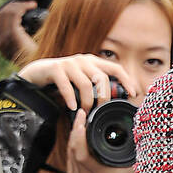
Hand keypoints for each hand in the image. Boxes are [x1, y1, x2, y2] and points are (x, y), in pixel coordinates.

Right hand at [0, 0, 39, 63]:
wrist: (42, 71)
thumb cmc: (39, 61)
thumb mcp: (27, 49)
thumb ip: (23, 38)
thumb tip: (30, 24)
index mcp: (2, 45)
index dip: (0, 13)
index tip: (14, 10)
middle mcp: (0, 42)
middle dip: (10, 7)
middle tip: (24, 5)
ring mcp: (5, 39)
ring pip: (5, 13)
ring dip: (17, 5)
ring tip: (29, 5)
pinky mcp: (13, 35)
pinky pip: (13, 14)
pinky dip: (22, 6)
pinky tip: (31, 5)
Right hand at [17, 52, 137, 111]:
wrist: (39, 73)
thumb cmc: (66, 80)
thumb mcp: (84, 82)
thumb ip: (97, 88)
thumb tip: (114, 103)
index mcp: (94, 63)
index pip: (115, 68)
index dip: (126, 80)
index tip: (134, 94)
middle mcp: (84, 61)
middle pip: (101, 79)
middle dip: (103, 98)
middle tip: (100, 110)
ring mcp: (70, 64)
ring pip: (85, 84)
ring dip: (87, 102)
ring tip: (85, 112)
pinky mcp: (56, 69)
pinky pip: (67, 86)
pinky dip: (71, 98)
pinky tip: (72, 107)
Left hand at [65, 110, 133, 172]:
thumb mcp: (131, 165)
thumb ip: (132, 148)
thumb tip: (137, 127)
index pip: (82, 153)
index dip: (79, 134)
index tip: (82, 118)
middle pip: (73, 150)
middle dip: (75, 130)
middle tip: (80, 115)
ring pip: (70, 153)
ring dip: (73, 136)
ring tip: (80, 123)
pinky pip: (69, 158)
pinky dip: (72, 146)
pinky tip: (77, 137)